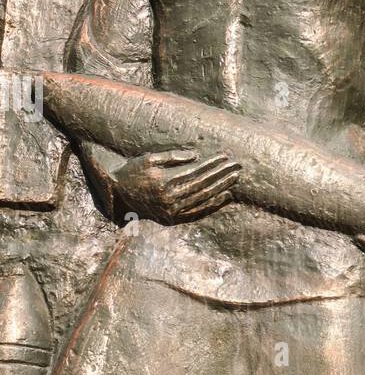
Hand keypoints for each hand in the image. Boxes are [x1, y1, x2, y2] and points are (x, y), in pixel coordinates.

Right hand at [112, 149, 240, 222]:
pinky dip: (212, 205)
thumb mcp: (149, 159)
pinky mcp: (172, 219)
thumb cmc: (133, 172)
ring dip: (221, 188)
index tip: (225, 157)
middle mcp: (168, 198)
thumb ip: (172, 156)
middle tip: (237, 166)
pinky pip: (197, 212)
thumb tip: (197, 156)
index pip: (195, 171)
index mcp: (163, 181)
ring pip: (202, 198)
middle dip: (221, 174)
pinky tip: (225, 196)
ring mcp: (171, 211)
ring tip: (234, 178)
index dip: (212, 164)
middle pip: (202, 185)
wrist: (117, 195)